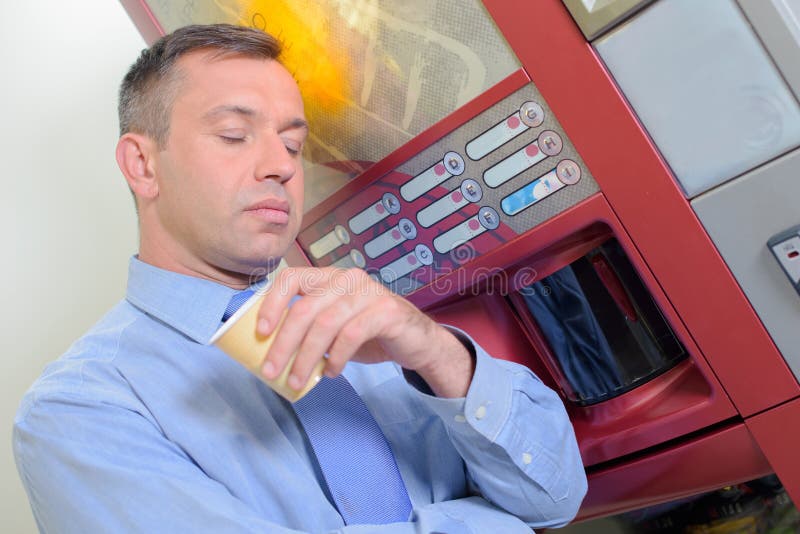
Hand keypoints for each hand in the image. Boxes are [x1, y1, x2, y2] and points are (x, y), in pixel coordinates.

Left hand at [255, 267, 474, 397]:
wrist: (418, 342)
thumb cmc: (370, 334)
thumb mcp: (334, 327)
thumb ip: (308, 328)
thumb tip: (268, 351)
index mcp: (329, 278)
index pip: (291, 278)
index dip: (272, 303)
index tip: (261, 331)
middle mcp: (347, 278)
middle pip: (305, 308)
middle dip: (283, 343)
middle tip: (270, 371)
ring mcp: (368, 292)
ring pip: (325, 324)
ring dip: (306, 357)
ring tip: (296, 380)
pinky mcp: (386, 310)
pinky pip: (351, 335)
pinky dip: (336, 357)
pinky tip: (330, 372)